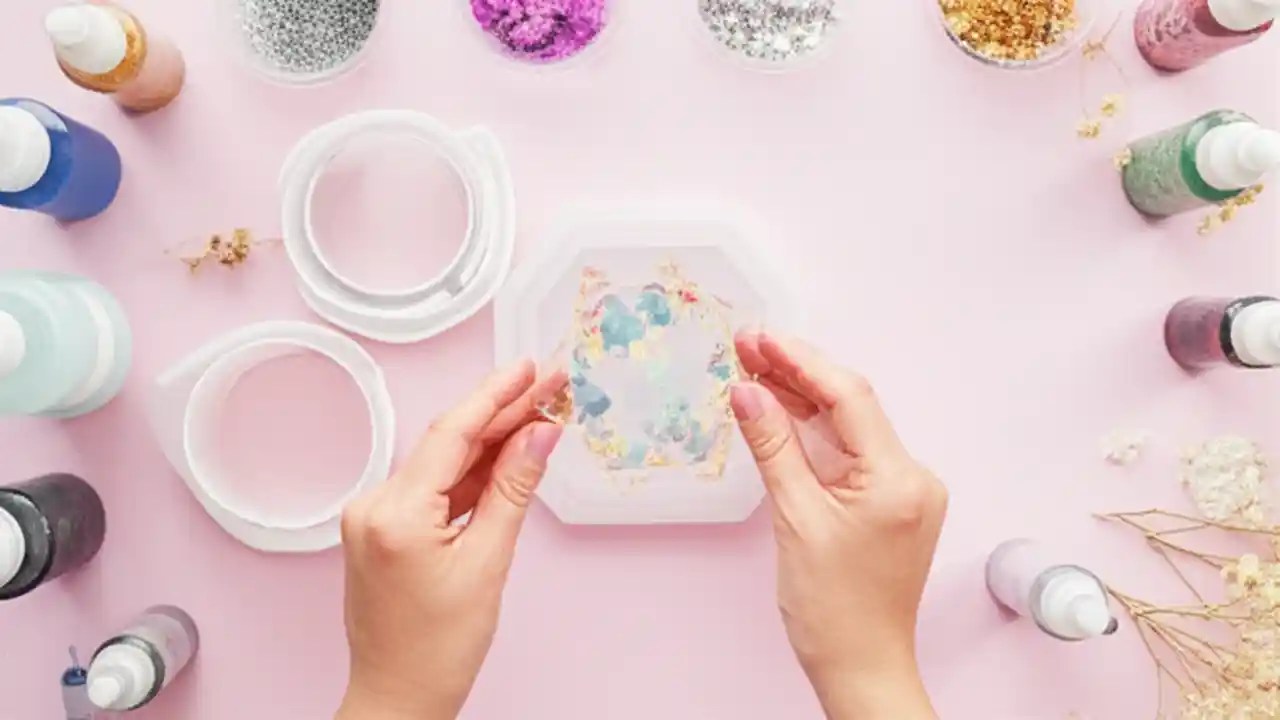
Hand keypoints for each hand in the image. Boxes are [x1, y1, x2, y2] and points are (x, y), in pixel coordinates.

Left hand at [336, 361, 565, 719]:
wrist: (398, 697)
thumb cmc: (438, 649)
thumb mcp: (488, 563)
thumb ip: (514, 490)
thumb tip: (540, 436)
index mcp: (394, 514)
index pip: (452, 434)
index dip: (496, 395)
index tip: (530, 370)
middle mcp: (373, 506)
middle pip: (448, 443)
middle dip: (502, 414)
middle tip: (549, 387)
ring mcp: (373, 517)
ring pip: (442, 464)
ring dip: (490, 442)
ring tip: (540, 414)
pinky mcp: (382, 529)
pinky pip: (432, 488)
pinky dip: (471, 475)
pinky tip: (507, 455)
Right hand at [731, 331, 945, 719]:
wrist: (860, 665)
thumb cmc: (833, 611)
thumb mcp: (795, 519)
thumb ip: (773, 447)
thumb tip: (748, 392)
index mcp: (899, 479)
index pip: (849, 397)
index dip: (801, 361)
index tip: (761, 339)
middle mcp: (913, 476)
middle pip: (850, 406)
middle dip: (796, 374)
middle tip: (747, 348)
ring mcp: (905, 489)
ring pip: (847, 427)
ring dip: (801, 400)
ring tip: (753, 370)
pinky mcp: (890, 500)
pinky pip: (849, 451)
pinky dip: (813, 433)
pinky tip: (779, 412)